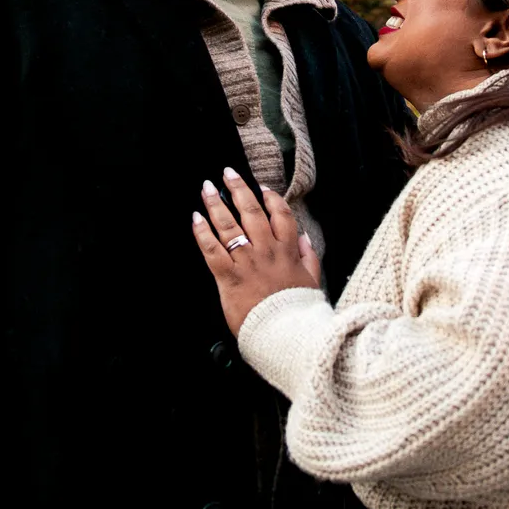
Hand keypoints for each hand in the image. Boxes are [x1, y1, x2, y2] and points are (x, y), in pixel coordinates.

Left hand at [191, 167, 322, 334]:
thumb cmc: (297, 312)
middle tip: (227, 173)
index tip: (262, 187)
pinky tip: (196, 219)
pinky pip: (212, 249)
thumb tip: (306, 238)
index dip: (270, 198)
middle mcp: (266, 252)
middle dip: (239, 189)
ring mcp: (247, 263)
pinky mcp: (229, 277)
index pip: (280, 215)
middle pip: (251, 212)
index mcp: (287, 252)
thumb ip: (310, 257)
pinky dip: (202, 232)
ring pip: (229, 225)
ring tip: (208, 188)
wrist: (286, 336)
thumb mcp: (313, 282)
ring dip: (217, 203)